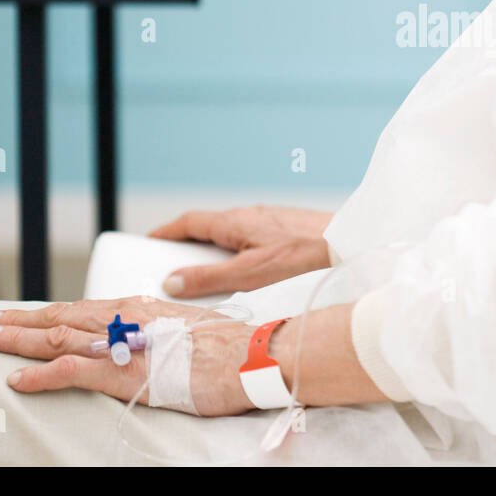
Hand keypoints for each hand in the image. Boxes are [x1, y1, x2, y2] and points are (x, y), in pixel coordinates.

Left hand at [0, 296, 257, 415]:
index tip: (22, 314)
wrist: (254, 355)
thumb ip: (161, 334)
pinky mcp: (125, 372)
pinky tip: (15, 381)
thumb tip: (152, 342)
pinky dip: (39, 376)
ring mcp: (123, 344)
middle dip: (21, 321)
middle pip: (61, 317)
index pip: (82, 309)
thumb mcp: (189, 332)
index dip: (48, 312)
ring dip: (18, 341)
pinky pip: (70, 372)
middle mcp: (125, 319)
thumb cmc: (232, 348)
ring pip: (57, 337)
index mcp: (140, 308)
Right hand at [148, 205, 332, 297]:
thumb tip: (172, 280)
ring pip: (229, 233)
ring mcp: (267, 220)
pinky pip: (248, 238)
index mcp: (234, 221)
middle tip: (170, 265)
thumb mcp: (251, 274)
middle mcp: (248, 215)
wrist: (347, 243)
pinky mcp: (284, 229)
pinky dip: (234, 251)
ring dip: (212, 249)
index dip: (165, 233)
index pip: (188, 222)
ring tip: (204, 274)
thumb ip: (211, 278)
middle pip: (207, 227)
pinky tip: (243, 271)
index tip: (147, 243)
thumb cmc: (303, 257)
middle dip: (186, 244)